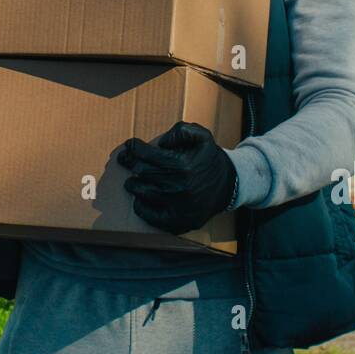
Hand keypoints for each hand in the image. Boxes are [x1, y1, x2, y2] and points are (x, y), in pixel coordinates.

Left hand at [117, 121, 236, 233]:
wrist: (230, 186)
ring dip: (132, 184)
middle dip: (129, 163)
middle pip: (141, 173)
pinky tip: (140, 198)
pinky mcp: (176, 222)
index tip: (129, 145)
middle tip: (124, 159)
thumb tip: (160, 142)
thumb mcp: (202, 137)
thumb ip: (182, 131)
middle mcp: (178, 187)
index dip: (134, 148)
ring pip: (141, 193)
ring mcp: (177, 207)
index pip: (147, 155)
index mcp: (183, 165)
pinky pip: (148, 215)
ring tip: (132, 179)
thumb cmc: (210, 160)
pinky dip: (140, 205)